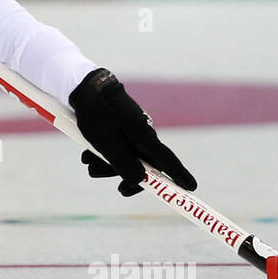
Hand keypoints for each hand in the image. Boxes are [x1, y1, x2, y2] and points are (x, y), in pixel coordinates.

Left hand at [68, 68, 195, 196]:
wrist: (85, 88)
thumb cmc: (97, 115)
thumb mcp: (107, 143)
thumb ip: (123, 164)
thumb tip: (139, 181)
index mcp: (144, 136)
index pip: (167, 160)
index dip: (179, 175)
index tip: (192, 187)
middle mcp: (142, 134)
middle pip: (144, 163)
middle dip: (129, 176)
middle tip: (120, 190)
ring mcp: (131, 130)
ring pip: (126, 155)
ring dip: (108, 165)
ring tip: (87, 163)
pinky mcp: (120, 127)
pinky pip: (116, 146)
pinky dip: (103, 153)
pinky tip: (87, 155)